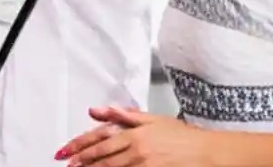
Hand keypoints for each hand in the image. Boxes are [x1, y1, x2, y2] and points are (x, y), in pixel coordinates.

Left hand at [55, 106, 209, 166]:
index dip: (81, 145)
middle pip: (102, 155)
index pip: (100, 137)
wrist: (206, 152)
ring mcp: (144, 164)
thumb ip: (122, 115)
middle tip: (67, 165)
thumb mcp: (151, 119)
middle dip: (82, 161)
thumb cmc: (181, 136)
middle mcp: (136, 148)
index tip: (66, 151)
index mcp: (135, 131)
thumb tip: (95, 110)